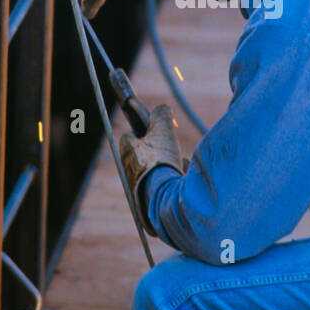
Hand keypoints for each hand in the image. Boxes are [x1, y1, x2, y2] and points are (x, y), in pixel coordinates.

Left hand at [119, 103, 184, 224]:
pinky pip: (166, 183)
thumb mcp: (162, 128)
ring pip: (159, 167)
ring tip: (180, 163)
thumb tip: (162, 110)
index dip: (147, 128)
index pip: (132, 134)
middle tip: (173, 147)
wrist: (167, 198)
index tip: (159, 128)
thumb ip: (161, 114)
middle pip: (148, 151)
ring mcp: (139, 187)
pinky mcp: (152, 199)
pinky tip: (183, 177)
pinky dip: (176, 178)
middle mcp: (129, 170)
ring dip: (172, 163)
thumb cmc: (160, 161)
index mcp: (126, 152)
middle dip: (164, 148)